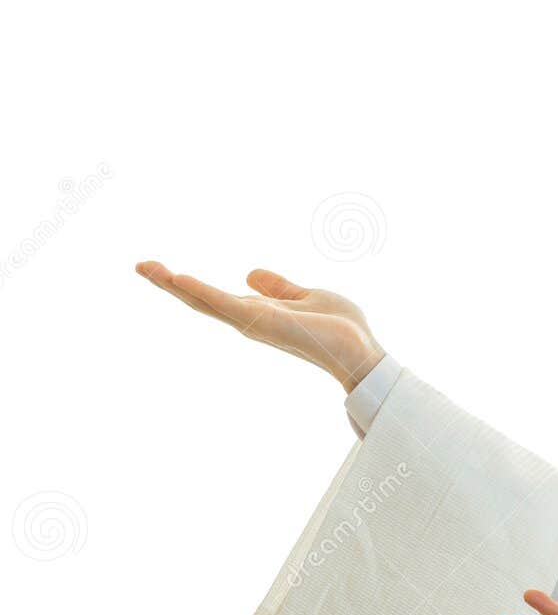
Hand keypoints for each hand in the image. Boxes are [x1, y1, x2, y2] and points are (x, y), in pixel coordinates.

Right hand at [135, 261, 385, 392]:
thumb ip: (278, 288)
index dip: (187, 284)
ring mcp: (254, 323)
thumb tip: (250, 274)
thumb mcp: (305, 296)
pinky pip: (226, 306)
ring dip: (175, 286)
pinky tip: (180, 280)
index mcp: (258, 312)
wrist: (361, 349)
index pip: (214, 297)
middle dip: (169, 284)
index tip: (158, 269)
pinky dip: (203, 292)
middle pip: (201, 301)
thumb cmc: (340, 329)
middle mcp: (250, 320)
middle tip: (139, 265)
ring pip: (206, 302)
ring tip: (147, 268)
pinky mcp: (263, 323)